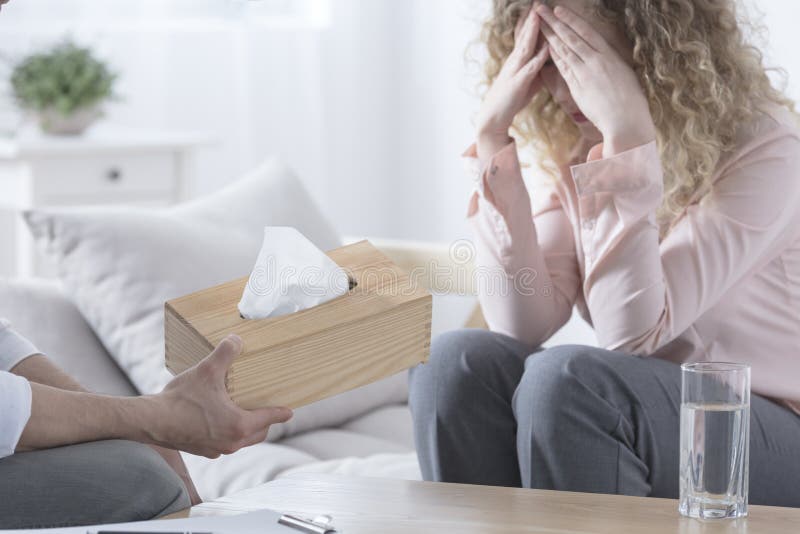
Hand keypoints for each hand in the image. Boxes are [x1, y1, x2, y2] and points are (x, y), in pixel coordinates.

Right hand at [146, 334, 292, 458]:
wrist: (151, 421)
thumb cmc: (181, 399)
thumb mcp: (207, 370)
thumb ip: (225, 352)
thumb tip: (237, 339)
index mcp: (239, 425)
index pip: (269, 418)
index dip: (281, 413)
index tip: (290, 411)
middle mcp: (232, 442)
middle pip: (259, 433)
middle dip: (266, 422)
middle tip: (268, 410)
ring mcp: (217, 449)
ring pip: (242, 441)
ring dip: (247, 429)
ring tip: (246, 414)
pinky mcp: (204, 451)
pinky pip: (225, 444)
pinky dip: (230, 434)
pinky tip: (221, 421)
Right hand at [475, 6, 549, 159]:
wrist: (493, 117)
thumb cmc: (510, 101)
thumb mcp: (527, 82)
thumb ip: (537, 70)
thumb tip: (548, 63)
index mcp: (517, 61)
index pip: (524, 37)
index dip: (531, 21)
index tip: (537, 7)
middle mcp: (514, 62)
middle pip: (524, 36)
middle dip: (531, 19)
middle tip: (537, 2)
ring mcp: (515, 71)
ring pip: (525, 47)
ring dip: (532, 31)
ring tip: (539, 16)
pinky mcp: (517, 83)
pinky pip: (530, 68)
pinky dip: (539, 57)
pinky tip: (547, 48)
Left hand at [537, 5, 655, 156]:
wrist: (627, 121)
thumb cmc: (631, 102)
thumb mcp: (624, 77)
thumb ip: (611, 66)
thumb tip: (606, 61)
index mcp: (610, 56)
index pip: (587, 32)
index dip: (571, 20)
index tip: (559, 10)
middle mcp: (598, 60)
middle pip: (571, 36)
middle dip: (554, 21)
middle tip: (540, 9)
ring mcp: (587, 73)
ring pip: (565, 49)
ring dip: (550, 35)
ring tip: (538, 23)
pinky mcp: (579, 87)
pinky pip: (564, 68)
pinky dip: (554, 56)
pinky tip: (545, 47)